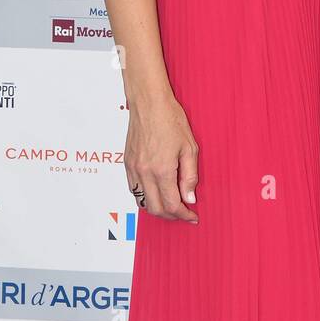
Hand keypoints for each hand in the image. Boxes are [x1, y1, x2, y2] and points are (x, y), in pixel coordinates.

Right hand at [124, 92, 198, 221]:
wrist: (149, 103)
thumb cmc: (171, 120)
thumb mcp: (189, 147)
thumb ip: (190, 176)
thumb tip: (189, 198)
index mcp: (162, 170)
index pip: (172, 205)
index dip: (184, 215)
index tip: (192, 216)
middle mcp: (144, 173)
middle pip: (155, 209)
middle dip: (171, 216)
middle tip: (183, 213)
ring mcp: (133, 169)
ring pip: (142, 202)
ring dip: (157, 208)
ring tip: (171, 204)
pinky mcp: (127, 164)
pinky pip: (133, 190)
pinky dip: (145, 197)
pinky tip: (156, 192)